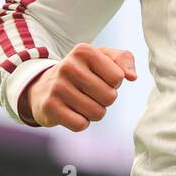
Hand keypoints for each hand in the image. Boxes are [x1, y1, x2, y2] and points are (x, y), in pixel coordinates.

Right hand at [19, 43, 136, 130]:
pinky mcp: (49, 106)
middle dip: (106, 100)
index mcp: (84, 51)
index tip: (100, 79)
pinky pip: (80, 124)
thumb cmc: (83, 72)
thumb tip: (132, 77)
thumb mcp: (103, 58)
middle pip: (110, 97)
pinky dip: (81, 123)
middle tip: (91, 93)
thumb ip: (124, 60)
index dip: (114, 83)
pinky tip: (72, 112)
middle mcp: (68, 66)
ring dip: (94, 112)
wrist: (44, 86)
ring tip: (82, 102)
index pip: (118, 77)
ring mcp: (57, 86)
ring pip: (97, 113)